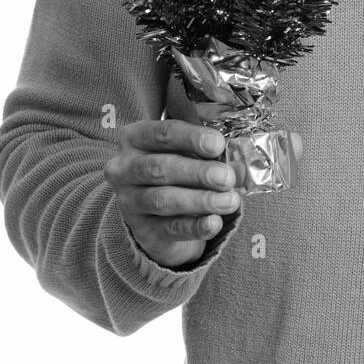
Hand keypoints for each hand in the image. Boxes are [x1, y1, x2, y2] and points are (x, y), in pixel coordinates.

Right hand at [105, 116, 240, 269]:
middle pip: (160, 167)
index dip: (191, 138)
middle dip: (197, 172)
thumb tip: (238, 164)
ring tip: (229, 201)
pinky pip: (170, 228)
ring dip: (200, 200)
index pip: (162, 133)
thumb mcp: (186, 152)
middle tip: (226, 177)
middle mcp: (125, 168)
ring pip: (163, 200)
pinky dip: (195, 226)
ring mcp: (130, 201)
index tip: (218, 144)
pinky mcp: (143, 229)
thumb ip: (208, 152)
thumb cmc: (176, 169)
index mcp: (135, 138)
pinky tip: (214, 222)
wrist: (155, 212)